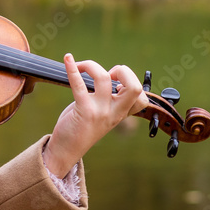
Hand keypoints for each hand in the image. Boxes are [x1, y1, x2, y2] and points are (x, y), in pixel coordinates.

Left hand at [43, 54, 148, 176]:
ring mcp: (99, 112)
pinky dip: (72, 68)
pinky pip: (79, 84)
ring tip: (82, 67)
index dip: (133, 83)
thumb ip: (109, 100)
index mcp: (120, 113)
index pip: (142, 98)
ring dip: (92, 65)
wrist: (67, 150)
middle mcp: (114, 112)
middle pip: (134, 87)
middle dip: (123, 71)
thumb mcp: (102, 115)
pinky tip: (67, 59)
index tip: (117, 82)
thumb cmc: (82, 129)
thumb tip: (107, 77)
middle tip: (108, 74)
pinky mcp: (83, 110)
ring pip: (104, 78)